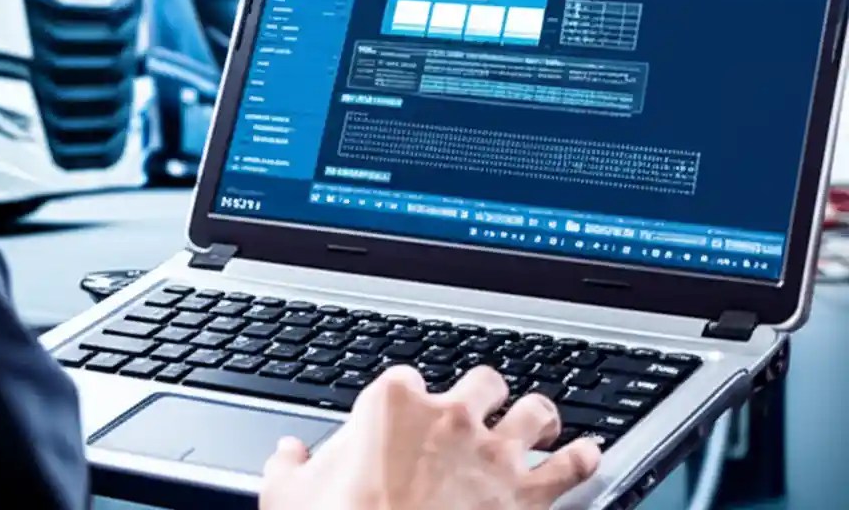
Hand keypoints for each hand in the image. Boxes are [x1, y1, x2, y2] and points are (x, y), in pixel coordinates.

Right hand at [260, 366, 601, 509]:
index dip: (406, 399)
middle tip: (478, 411)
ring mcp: (493, 454)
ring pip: (535, 412)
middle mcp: (449, 417)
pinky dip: (583, 458)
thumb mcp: (287, 498)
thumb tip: (287, 456)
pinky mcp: (527, 496)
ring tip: (539, 422)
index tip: (403, 418)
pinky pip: (572, 466)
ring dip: (538, 418)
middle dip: (482, 395)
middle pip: (482, 380)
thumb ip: (288, 468)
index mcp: (391, 403)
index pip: (405, 377)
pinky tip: (587, 455)